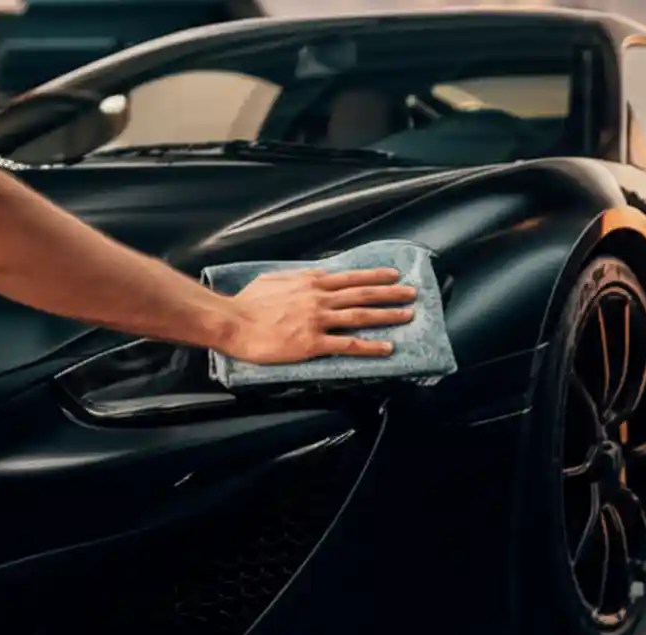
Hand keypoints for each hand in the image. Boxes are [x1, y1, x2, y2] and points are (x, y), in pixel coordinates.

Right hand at [217, 267, 415, 363]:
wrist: (233, 322)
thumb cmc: (248, 302)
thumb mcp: (274, 279)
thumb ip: (298, 278)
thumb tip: (314, 275)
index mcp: (310, 283)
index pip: (350, 277)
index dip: (374, 275)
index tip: (393, 274)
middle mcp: (319, 299)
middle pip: (363, 294)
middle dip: (391, 293)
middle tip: (413, 293)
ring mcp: (318, 321)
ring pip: (360, 316)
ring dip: (387, 316)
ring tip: (408, 316)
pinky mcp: (313, 343)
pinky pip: (348, 345)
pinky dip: (370, 346)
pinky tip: (387, 348)